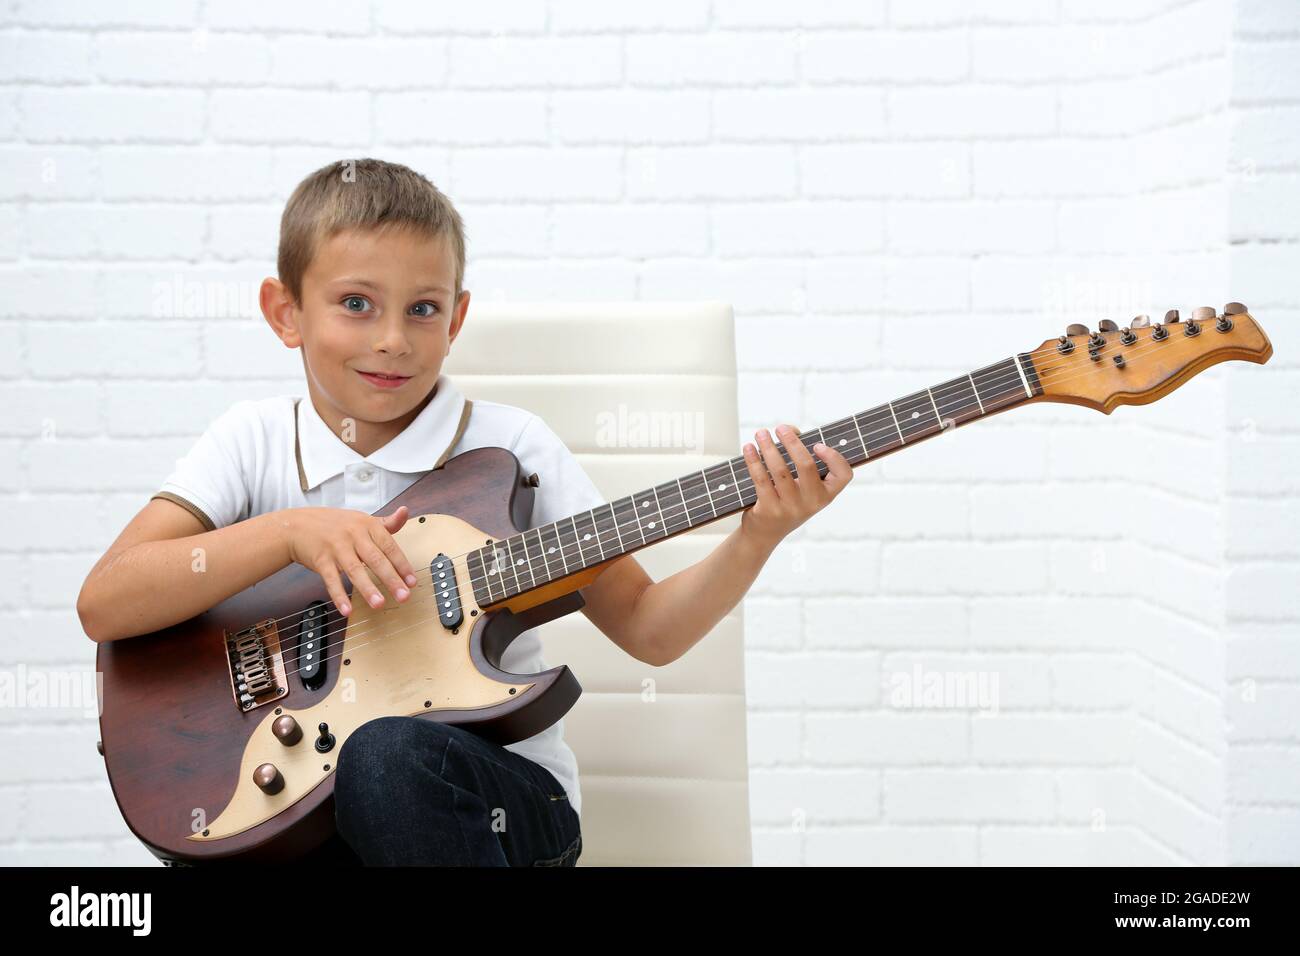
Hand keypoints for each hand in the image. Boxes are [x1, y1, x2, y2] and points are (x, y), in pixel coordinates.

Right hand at [283, 505, 419, 616]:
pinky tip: (346, 609)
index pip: (389, 546)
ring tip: (379, 604)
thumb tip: (405, 512)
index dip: (402, 564)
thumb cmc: (334, 524)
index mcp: (367, 525)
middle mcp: (353, 535)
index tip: (412, 581)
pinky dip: (338, 595)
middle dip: (391, 579)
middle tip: (404, 596)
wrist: (296, 525)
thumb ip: (386, 523)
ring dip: (367, 589)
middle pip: (375, 559)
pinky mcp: (320, 560)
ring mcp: (336, 547)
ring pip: (354, 570)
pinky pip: (331, 580)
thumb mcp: (361, 519)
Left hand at [739, 424, 852, 551]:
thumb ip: (801, 459)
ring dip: (768, 447)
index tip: (817, 444)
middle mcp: (811, 502)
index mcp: (826, 494)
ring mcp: (790, 508)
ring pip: (780, 470)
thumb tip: (790, 431)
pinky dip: (754, 461)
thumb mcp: (802, 486)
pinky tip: (749, 448)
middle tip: (780, 428)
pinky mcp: (769, 510)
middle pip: (806, 466)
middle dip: (792, 442)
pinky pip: (761, 480)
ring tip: (761, 433)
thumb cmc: (787, 500)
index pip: (844, 475)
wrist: (766, 533)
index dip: (834, 457)